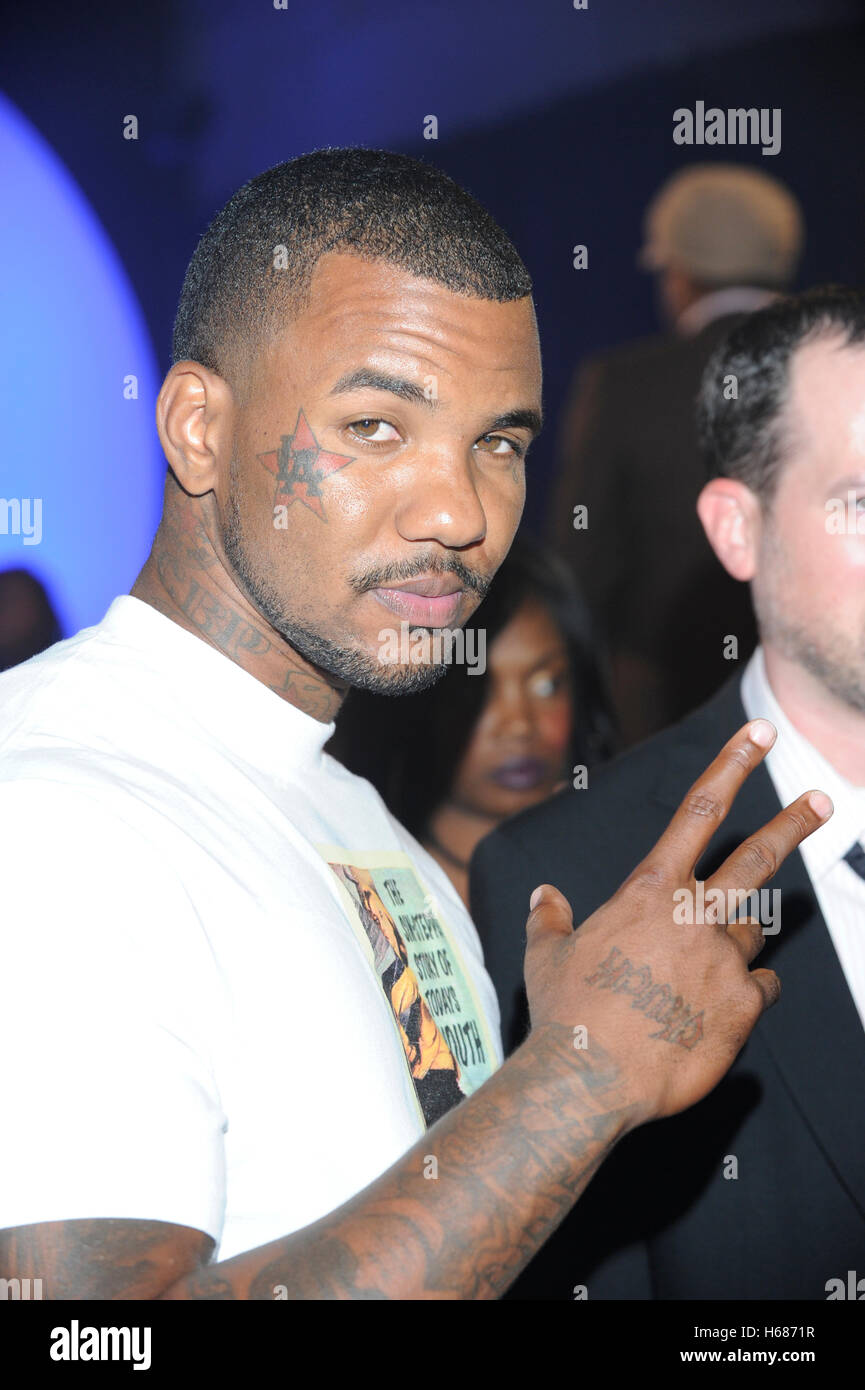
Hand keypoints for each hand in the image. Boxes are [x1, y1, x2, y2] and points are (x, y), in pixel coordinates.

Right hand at [522, 719, 832, 1127]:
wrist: (590, 1080)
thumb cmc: (564, 1012)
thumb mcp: (546, 955)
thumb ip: (552, 920)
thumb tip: (544, 897)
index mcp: (649, 891)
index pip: (698, 810)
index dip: (732, 764)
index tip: (759, 733)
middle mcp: (696, 916)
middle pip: (759, 857)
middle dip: (795, 822)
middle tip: (824, 799)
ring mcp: (726, 961)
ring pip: (754, 929)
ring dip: (741, 935)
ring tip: (708, 961)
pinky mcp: (743, 1007)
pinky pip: (762, 987)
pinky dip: (748, 991)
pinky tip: (721, 1008)